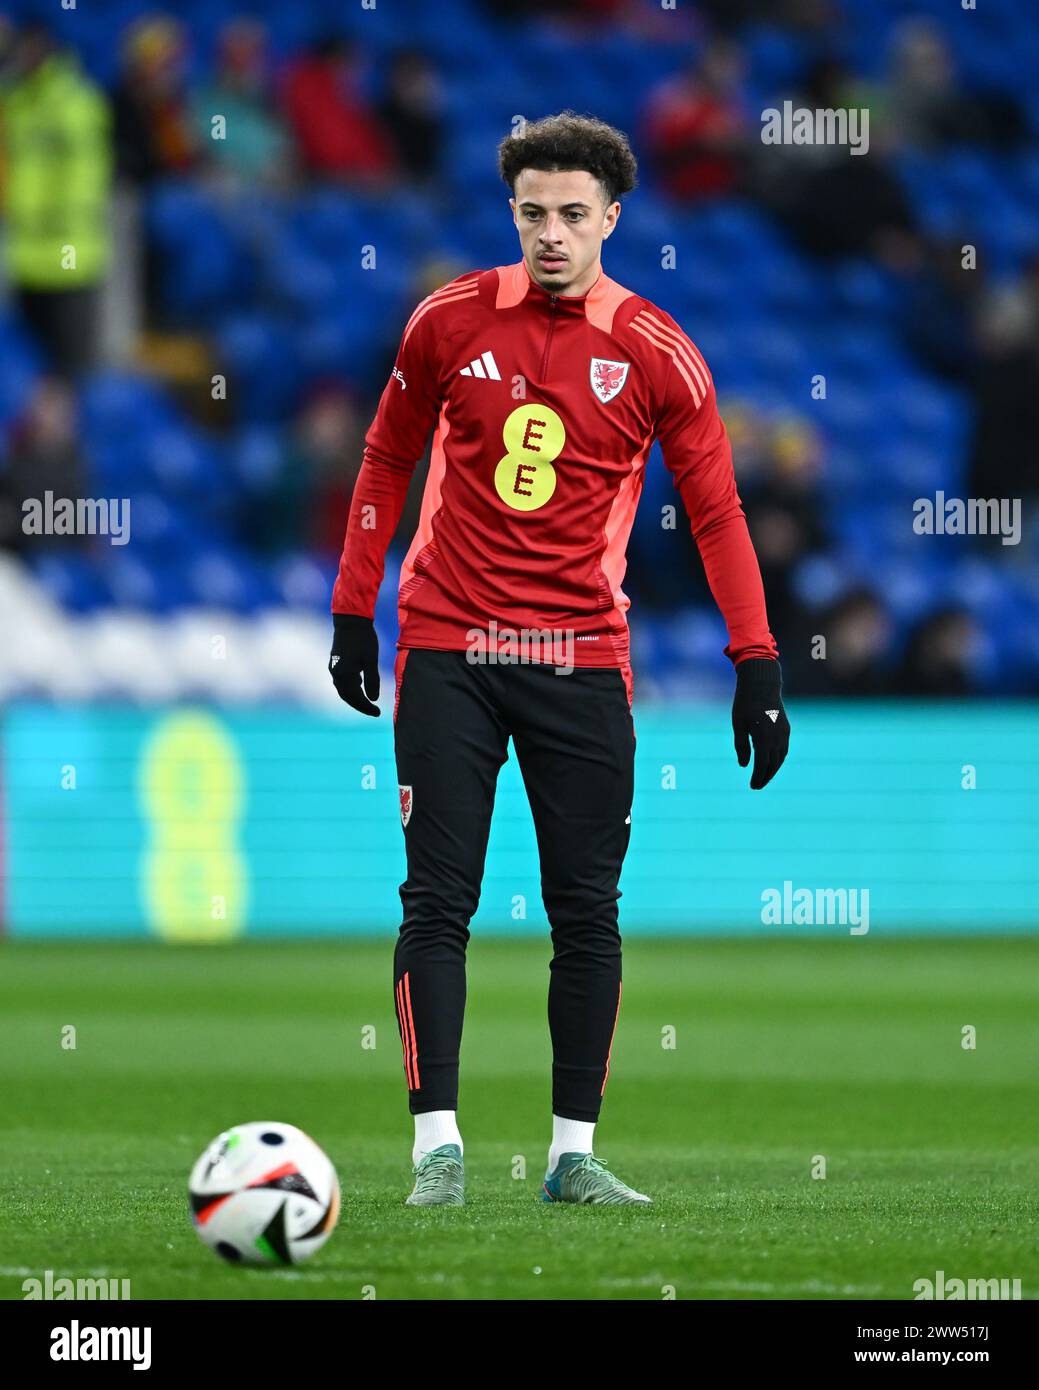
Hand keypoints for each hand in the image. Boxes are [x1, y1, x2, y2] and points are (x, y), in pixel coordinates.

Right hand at [329, 613, 380, 715]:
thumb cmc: (363, 638)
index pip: (356, 698)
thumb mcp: (371, 660)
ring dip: (355, 697)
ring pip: (343, 689)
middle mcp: (336, 673)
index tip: (378, 713)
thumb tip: (373, 699)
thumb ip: (372, 680)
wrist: (350, 620)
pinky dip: (351, 688)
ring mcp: (334, 668)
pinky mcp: (335, 662)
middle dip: (360, 705)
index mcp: (345, 674)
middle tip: (374, 712)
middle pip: (347, 696)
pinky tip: (360, 685)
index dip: (367, 707)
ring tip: (368, 703)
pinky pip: (342, 681)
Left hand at [732, 658, 788, 789]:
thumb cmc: (745, 703)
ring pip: (780, 758)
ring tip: (764, 777)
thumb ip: (741, 746)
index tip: (753, 786)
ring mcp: (784, 733)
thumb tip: (744, 765)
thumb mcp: (738, 724)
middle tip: (757, 786)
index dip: (758, 777)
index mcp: (763, 737)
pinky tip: (771, 763)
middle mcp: (777, 737)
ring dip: (773, 769)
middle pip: (773, 764)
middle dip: (765, 777)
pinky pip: (784, 749)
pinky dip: (778, 759)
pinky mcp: (786, 728)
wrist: (762, 684)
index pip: (762, 764)